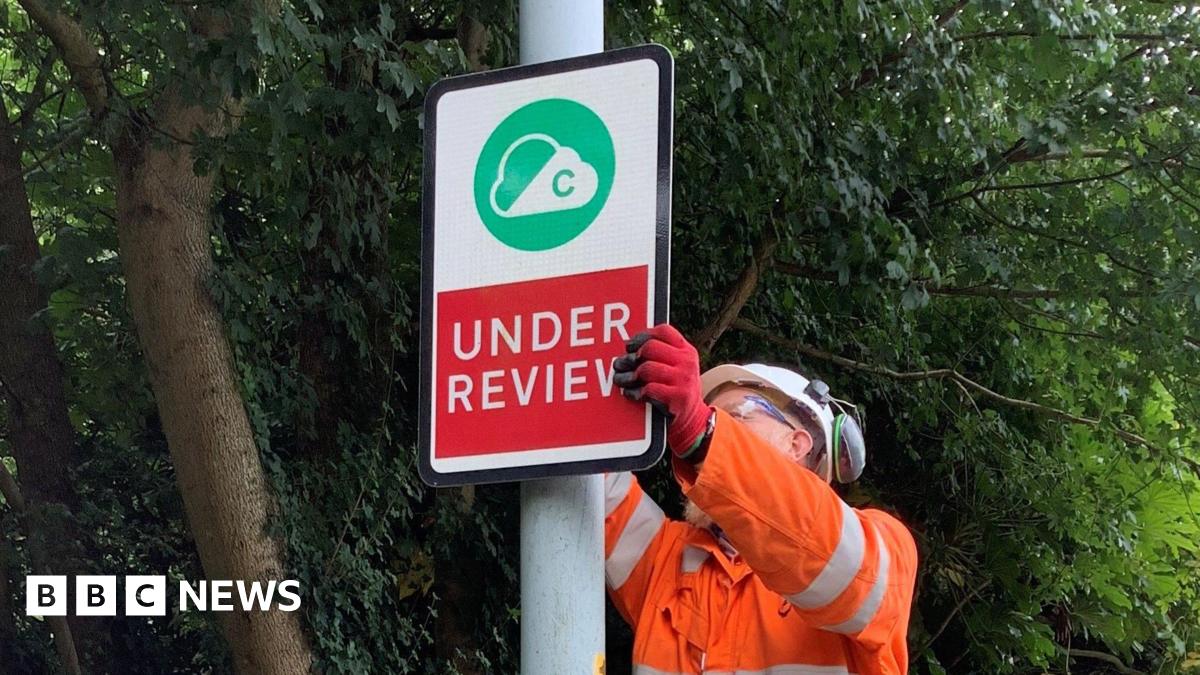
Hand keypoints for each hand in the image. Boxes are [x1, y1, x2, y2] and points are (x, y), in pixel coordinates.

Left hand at [613, 324, 710, 454]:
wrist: (694, 421)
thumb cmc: (677, 391)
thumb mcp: (677, 368)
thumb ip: (660, 355)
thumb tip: (627, 347)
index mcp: (686, 351)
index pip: (663, 331)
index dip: (642, 336)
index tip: (629, 346)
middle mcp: (687, 362)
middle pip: (650, 348)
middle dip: (630, 356)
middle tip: (620, 364)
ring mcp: (684, 380)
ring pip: (646, 368)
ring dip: (627, 376)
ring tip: (620, 380)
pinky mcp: (678, 398)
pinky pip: (648, 389)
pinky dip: (634, 392)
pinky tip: (630, 393)